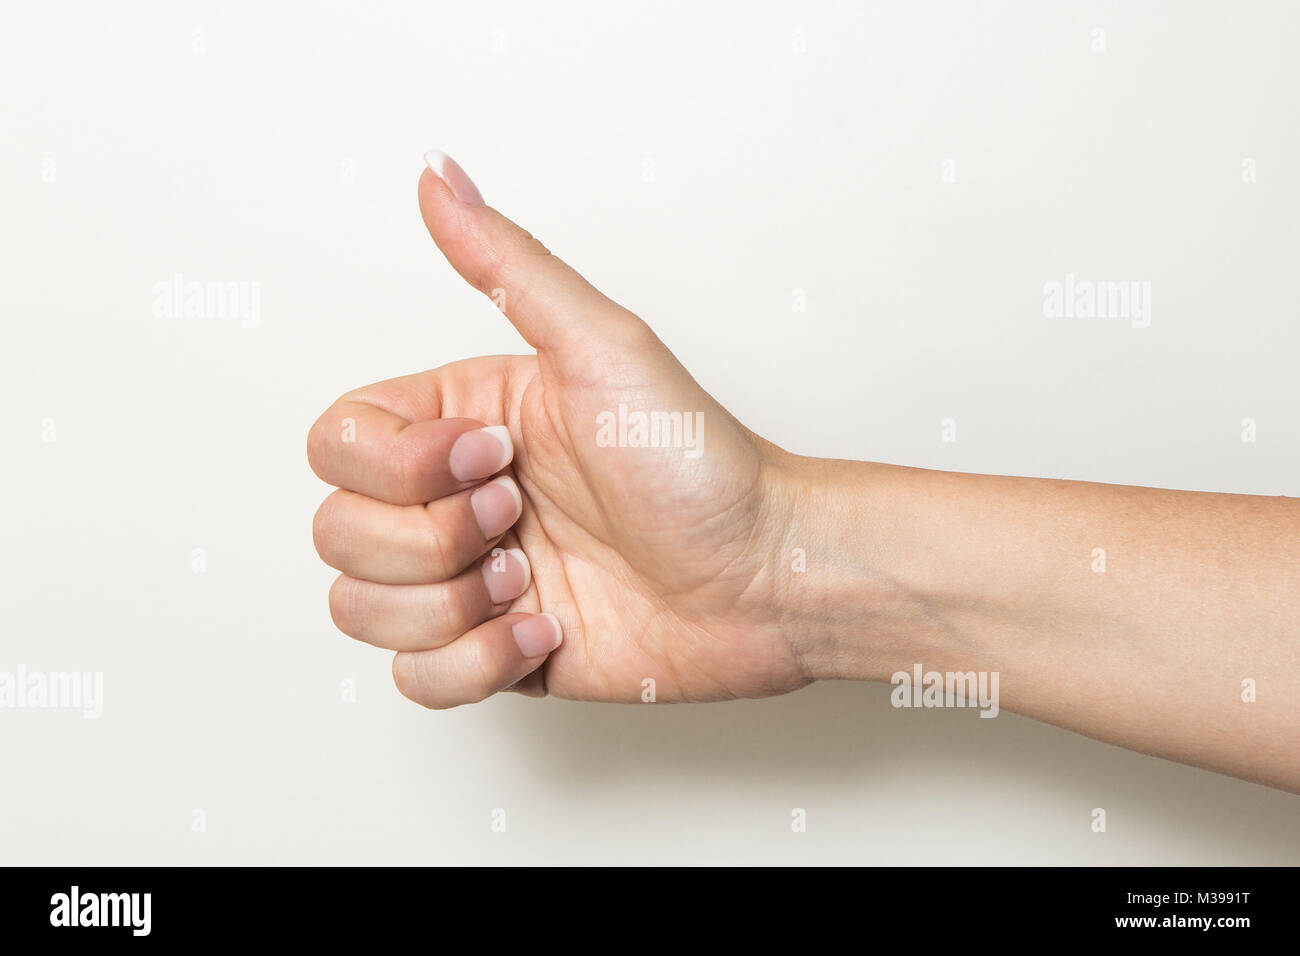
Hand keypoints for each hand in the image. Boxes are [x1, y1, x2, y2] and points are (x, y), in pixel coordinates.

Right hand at [308, 151, 808, 707]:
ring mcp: (469, 581)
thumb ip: (507, 266)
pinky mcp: (494, 653)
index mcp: (460, 422)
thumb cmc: (700, 462)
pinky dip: (476, 665)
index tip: (495, 459)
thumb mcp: (603, 348)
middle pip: (337, 533)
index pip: (335, 444)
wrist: (768, 576)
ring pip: (358, 609)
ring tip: (535, 579)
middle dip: (431, 541)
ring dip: (450, 605)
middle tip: (523, 518)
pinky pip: (413, 679)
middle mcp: (453, 500)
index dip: (395, 467)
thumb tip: (437, 173)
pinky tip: (549, 631)